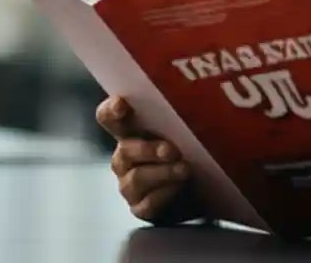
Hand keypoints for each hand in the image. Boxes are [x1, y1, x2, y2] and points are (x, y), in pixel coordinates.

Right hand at [96, 95, 201, 224]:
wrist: (201, 190)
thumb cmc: (189, 150)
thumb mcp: (185, 130)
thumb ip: (182, 117)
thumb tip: (198, 103)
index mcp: (131, 132)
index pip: (109, 118)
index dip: (111, 110)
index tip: (123, 105)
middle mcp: (125, 157)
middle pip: (125, 149)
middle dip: (148, 149)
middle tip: (171, 150)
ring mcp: (129, 184)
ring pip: (136, 178)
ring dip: (162, 173)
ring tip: (185, 169)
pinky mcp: (140, 208)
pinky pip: (147, 203)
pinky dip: (165, 195)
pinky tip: (180, 188)